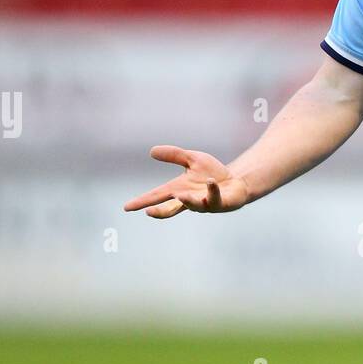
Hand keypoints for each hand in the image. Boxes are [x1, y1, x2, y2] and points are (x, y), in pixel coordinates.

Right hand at [124, 146, 249, 218]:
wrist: (235, 182)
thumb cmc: (211, 173)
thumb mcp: (192, 159)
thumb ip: (174, 155)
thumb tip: (151, 151)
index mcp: (179, 190)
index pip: (157, 196)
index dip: (142, 201)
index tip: (127, 207)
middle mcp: (189, 200)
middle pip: (172, 208)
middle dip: (160, 211)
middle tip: (149, 212)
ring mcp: (204, 204)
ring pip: (193, 205)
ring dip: (187, 200)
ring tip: (181, 195)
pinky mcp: (219, 203)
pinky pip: (213, 197)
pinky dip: (211, 189)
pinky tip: (209, 181)